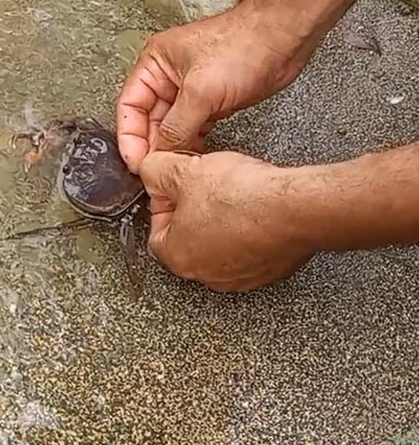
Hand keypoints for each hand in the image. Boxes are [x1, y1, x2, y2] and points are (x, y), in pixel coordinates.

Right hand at [116, 0, 311, 172]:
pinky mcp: (212, 100)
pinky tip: (191, 159)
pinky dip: (190, 144)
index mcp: (155, 63)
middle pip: (148, 118)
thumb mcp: (201, 91)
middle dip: (150, 144)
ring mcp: (191, 89)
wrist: (284, 38)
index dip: (129, 135)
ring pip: (171, 125)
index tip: (135, 161)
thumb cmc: (244, 44)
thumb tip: (161, 152)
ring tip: (170, 169)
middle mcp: (168, 76)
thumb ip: (176, 126)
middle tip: (153, 171)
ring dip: (170, 147)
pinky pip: (193, 127)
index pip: (129, 105)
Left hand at [141, 150, 314, 291]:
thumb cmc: (242, 197)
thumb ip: (155, 171)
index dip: (164, 200)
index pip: (156, 229)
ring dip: (222, 218)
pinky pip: (250, 247)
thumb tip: (149, 172)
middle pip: (188, 238)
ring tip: (233, 194)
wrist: (298, 208)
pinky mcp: (271, 270)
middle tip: (205, 186)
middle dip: (193, 209)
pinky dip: (250, 228)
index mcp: (178, 257)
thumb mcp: (183, 171)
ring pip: (220, 242)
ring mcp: (242, 277)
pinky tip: (255, 207)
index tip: (175, 184)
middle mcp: (208, 275)